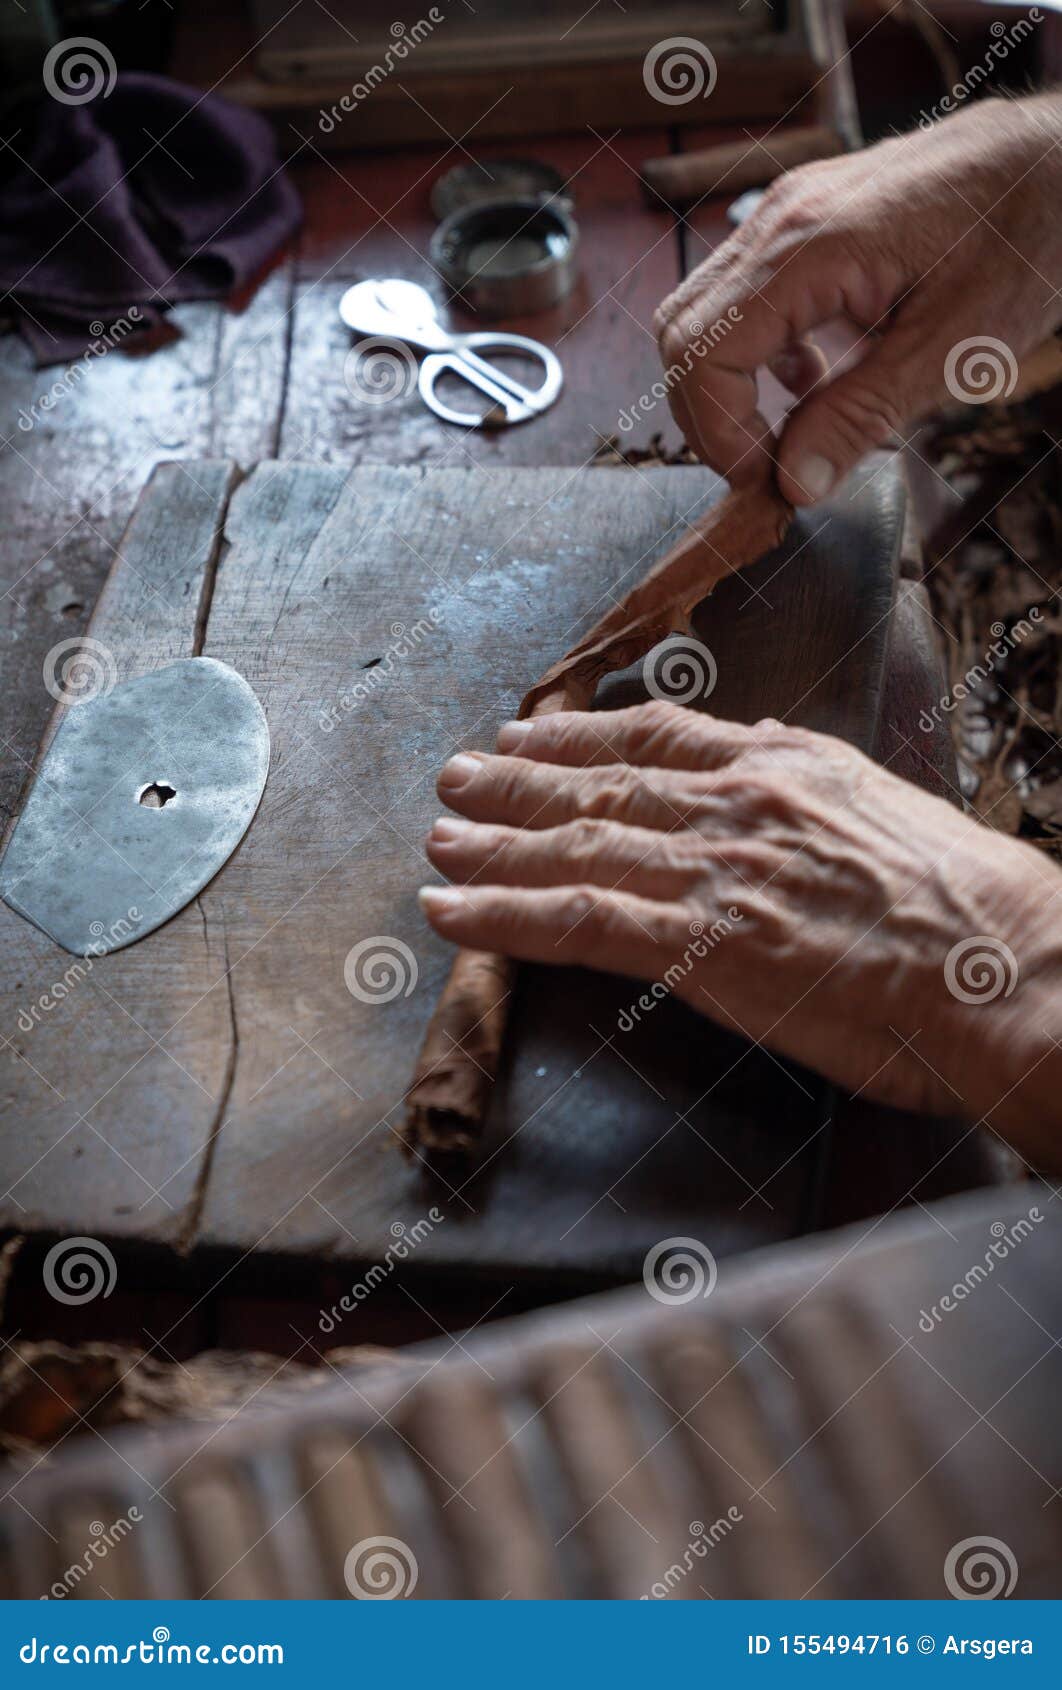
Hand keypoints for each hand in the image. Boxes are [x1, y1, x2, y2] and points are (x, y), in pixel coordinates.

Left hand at [420, 703, 1061, 1164]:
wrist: (1013, 970)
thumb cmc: (968, 905)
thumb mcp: (882, 806)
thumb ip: (804, 783)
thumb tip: (752, 754)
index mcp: (780, 766)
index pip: (652, 735)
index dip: (575, 736)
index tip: (523, 736)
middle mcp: (737, 803)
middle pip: (597, 785)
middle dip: (512, 784)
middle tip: (451, 781)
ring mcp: (717, 873)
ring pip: (575, 847)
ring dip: (492, 847)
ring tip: (436, 844)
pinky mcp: (708, 948)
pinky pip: (581, 922)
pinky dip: (506, 916)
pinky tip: (452, 913)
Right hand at [653, 93, 1061, 505]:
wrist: (1058, 160)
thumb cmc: (1023, 240)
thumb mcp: (953, 349)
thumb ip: (861, 416)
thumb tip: (793, 483)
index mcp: (812, 247)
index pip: (704, 353)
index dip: (720, 433)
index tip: (767, 481)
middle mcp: (781, 219)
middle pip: (682, 334)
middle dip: (709, 418)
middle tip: (766, 471)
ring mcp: (786, 212)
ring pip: (701, 315)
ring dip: (727, 388)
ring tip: (788, 435)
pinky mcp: (802, 221)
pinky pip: (739, 296)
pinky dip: (753, 355)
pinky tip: (811, 382)